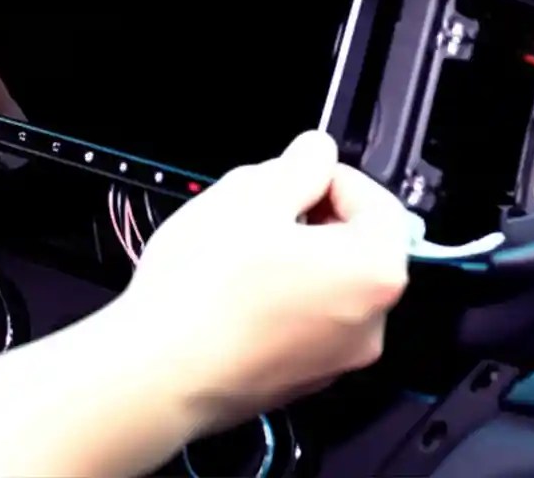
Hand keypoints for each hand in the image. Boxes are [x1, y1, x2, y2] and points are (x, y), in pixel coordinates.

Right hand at [111, 131, 410, 434]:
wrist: (158, 372)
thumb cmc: (201, 294)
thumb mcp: (248, 198)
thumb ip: (297, 167)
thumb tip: (315, 154)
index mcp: (373, 271)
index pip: (375, 200)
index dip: (327, 177)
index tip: (291, 174)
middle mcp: (369, 323)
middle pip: (352, 245)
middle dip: (307, 219)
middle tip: (254, 211)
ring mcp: (335, 358)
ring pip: (323, 284)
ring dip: (289, 259)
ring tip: (233, 253)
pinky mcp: (300, 378)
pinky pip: (300, 322)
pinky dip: (275, 300)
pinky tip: (228, 292)